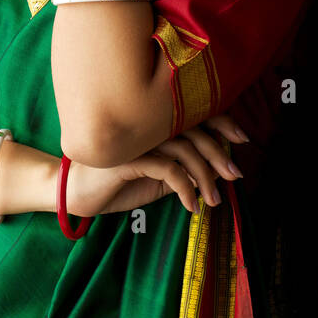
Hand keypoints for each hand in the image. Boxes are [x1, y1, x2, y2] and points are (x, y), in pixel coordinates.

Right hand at [65, 113, 248, 217]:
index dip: (221, 121)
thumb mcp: (158, 179)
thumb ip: (184, 170)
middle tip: (236, 177)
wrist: (75, 195)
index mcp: (154, 121)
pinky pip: (168, 168)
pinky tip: (191, 205)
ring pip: (184, 148)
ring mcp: (135, 137)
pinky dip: (185, 188)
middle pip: (195, 128)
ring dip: (205, 177)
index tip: (242, 139)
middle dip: (220, 153)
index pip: (194, 111)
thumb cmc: (117, 184)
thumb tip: (218, 171)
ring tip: (213, 201)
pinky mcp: (126, 156)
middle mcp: (145, 122)